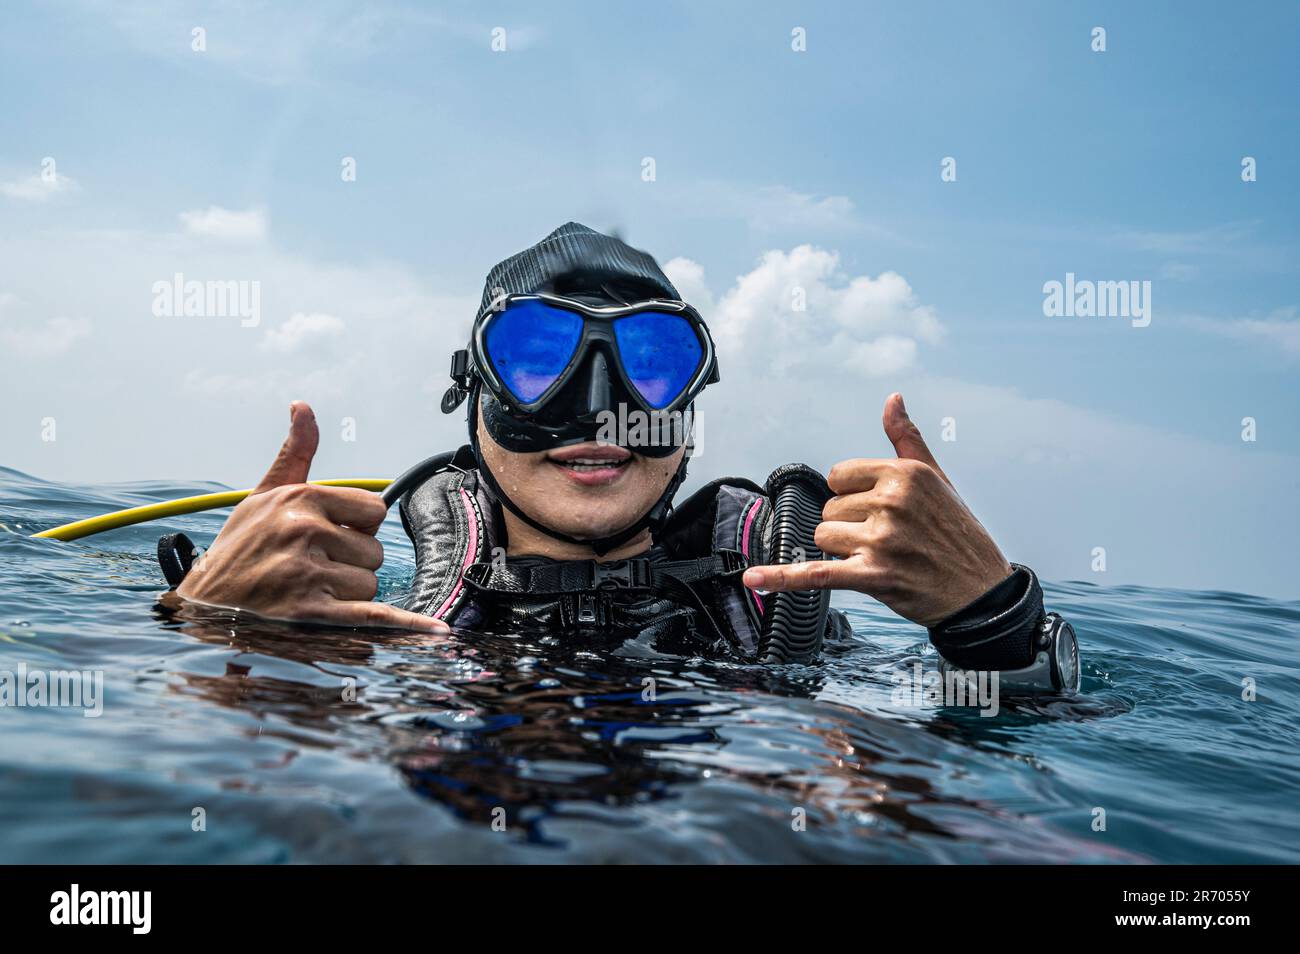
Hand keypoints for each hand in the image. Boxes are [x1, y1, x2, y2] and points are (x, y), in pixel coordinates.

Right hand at [176, 401, 447, 632]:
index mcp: (300, 499)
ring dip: (347, 595)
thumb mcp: (264, 495)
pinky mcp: (307, 613)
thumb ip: (296, 454)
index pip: (374, 510)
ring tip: (308, 591)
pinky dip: (404, 624)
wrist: (205, 602)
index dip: (358, 527)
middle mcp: (303, 531)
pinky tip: (436, 632)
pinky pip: (370, 615)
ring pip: (369, 585)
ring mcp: (305, 572)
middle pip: (374, 552)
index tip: (331, 535)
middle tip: (313, 568)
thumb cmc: (241, 547)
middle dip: (352, 564)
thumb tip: (303, 405)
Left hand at [742, 392, 1011, 626]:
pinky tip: (754, 579)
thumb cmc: (958, 535)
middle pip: (830, 509)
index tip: (880, 510)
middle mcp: (892, 502)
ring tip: (884, 558)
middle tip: (891, 540)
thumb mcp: (937, 480)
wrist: (982, 593)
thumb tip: (892, 399)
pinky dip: (782, 578)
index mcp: (905, 473)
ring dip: (844, 553)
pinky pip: (815, 573)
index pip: (839, 476)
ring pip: (823, 538)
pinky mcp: (873, 576)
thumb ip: (906, 439)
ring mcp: (882, 539)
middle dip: (850, 526)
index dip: (853, 496)